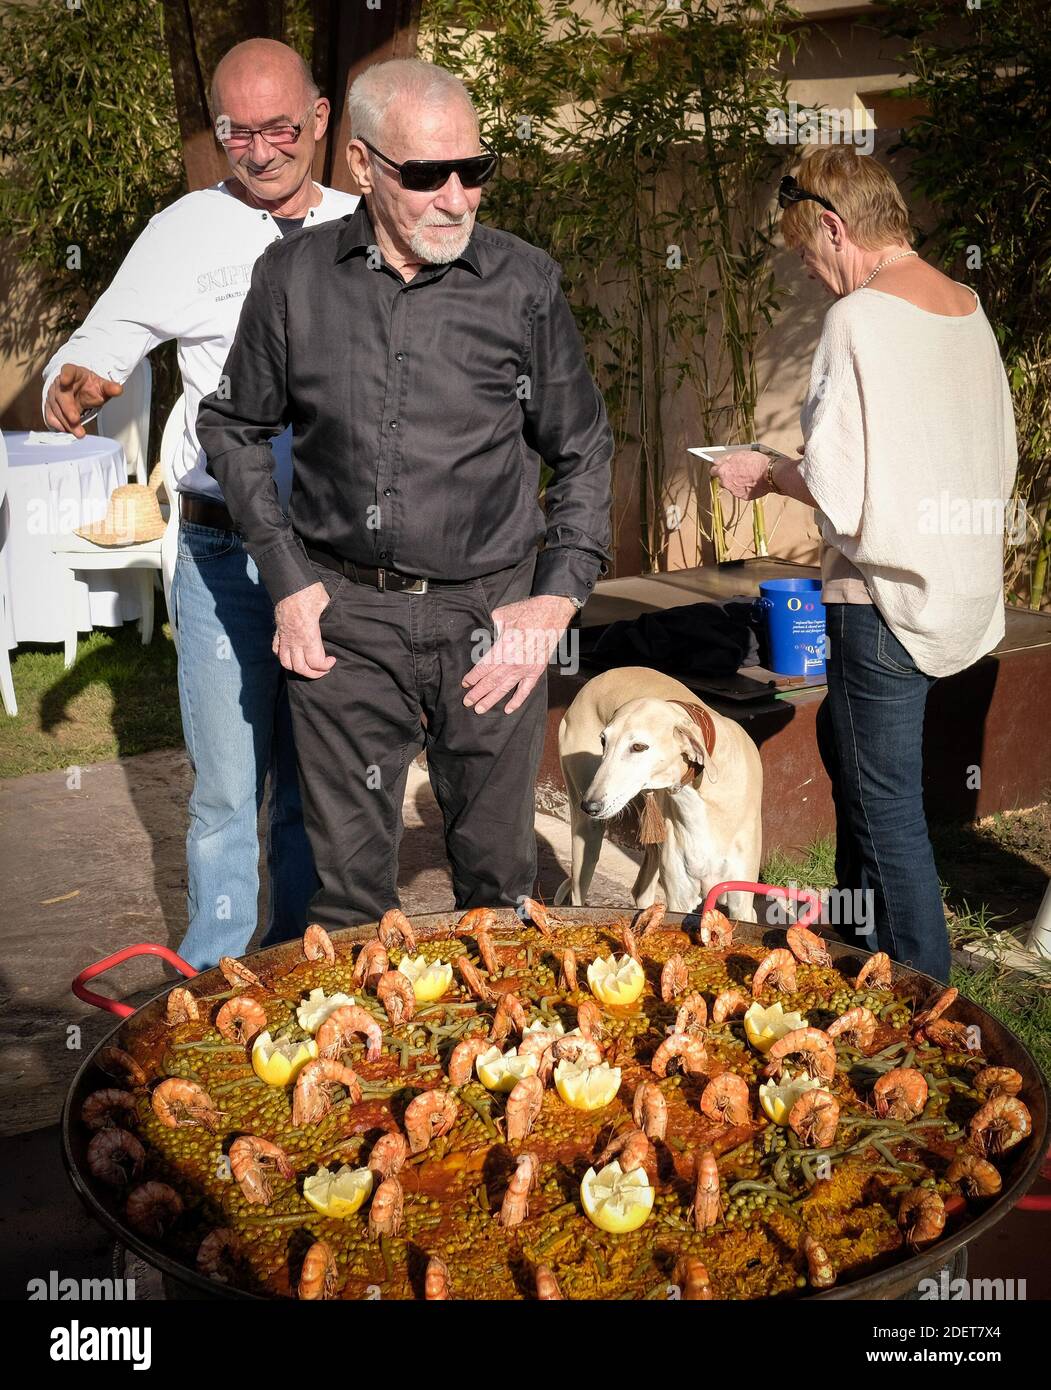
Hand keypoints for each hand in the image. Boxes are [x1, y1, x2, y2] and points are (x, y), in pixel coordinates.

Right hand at [44, 363, 122, 435]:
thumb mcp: (102, 386)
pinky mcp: (52, 407)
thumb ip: (110, 388)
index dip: (65, 375)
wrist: (83, 392)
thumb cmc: (91, 386)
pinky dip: (58, 425)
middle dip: (67, 409)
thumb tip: (118, 390)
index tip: (64, 380)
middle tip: (75, 420)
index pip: (68, 371)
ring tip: (78, 432)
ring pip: (55, 409)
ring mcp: (54, 395)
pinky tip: (68, 431)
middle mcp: (60, 383)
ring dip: (65, 422)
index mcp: (73, 373)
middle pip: (61, 395)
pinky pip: (51, 416)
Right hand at [272, 582, 336, 678]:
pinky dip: (284, 658)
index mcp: (308, 635)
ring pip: (286, 663)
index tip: (332, 660)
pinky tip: (293, 656)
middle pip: (300, 667)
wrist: (290, 582)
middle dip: (314, 673)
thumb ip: (332, 620)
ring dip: (298, 669)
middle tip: (324, 669)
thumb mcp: (327, 605)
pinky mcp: (278, 632)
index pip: (315, 662)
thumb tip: (342, 625)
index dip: (325, 666)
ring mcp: (284, 636)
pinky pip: (277, 650)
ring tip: (309, 667)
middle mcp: (294, 640)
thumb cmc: (309, 592)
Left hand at [461, 594, 575, 713]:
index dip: (472, 677)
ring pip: (504, 688)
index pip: (483, 668)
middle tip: (467, 702)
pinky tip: (508, 710)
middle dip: (477, 693)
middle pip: (491, 681)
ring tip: (479, 709)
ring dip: (491, 700)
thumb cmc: (525, 612)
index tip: (464, 683)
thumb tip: (481, 636)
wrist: (550, 613)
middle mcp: (513, 662)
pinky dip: (517, 701)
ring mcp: (525, 669)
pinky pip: (525, 690)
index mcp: (503, 648)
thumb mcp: (500, 616)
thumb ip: (489, 629)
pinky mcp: (536, 671)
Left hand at [709, 449, 774, 499]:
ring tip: (745, 477)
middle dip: (724, 475)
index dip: (718, 466)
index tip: (721, 466)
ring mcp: (733, 490)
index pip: (713, 468)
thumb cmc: (757, 462)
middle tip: (732, 472)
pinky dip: (743, 488)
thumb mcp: (741, 454)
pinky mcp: (742, 496)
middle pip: (720, 479)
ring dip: (734, 482)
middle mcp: (725, 481)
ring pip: (730, 486)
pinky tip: (751, 483)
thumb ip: (730, 458)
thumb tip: (725, 459)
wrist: (770, 474)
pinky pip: (740, 492)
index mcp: (723, 469)